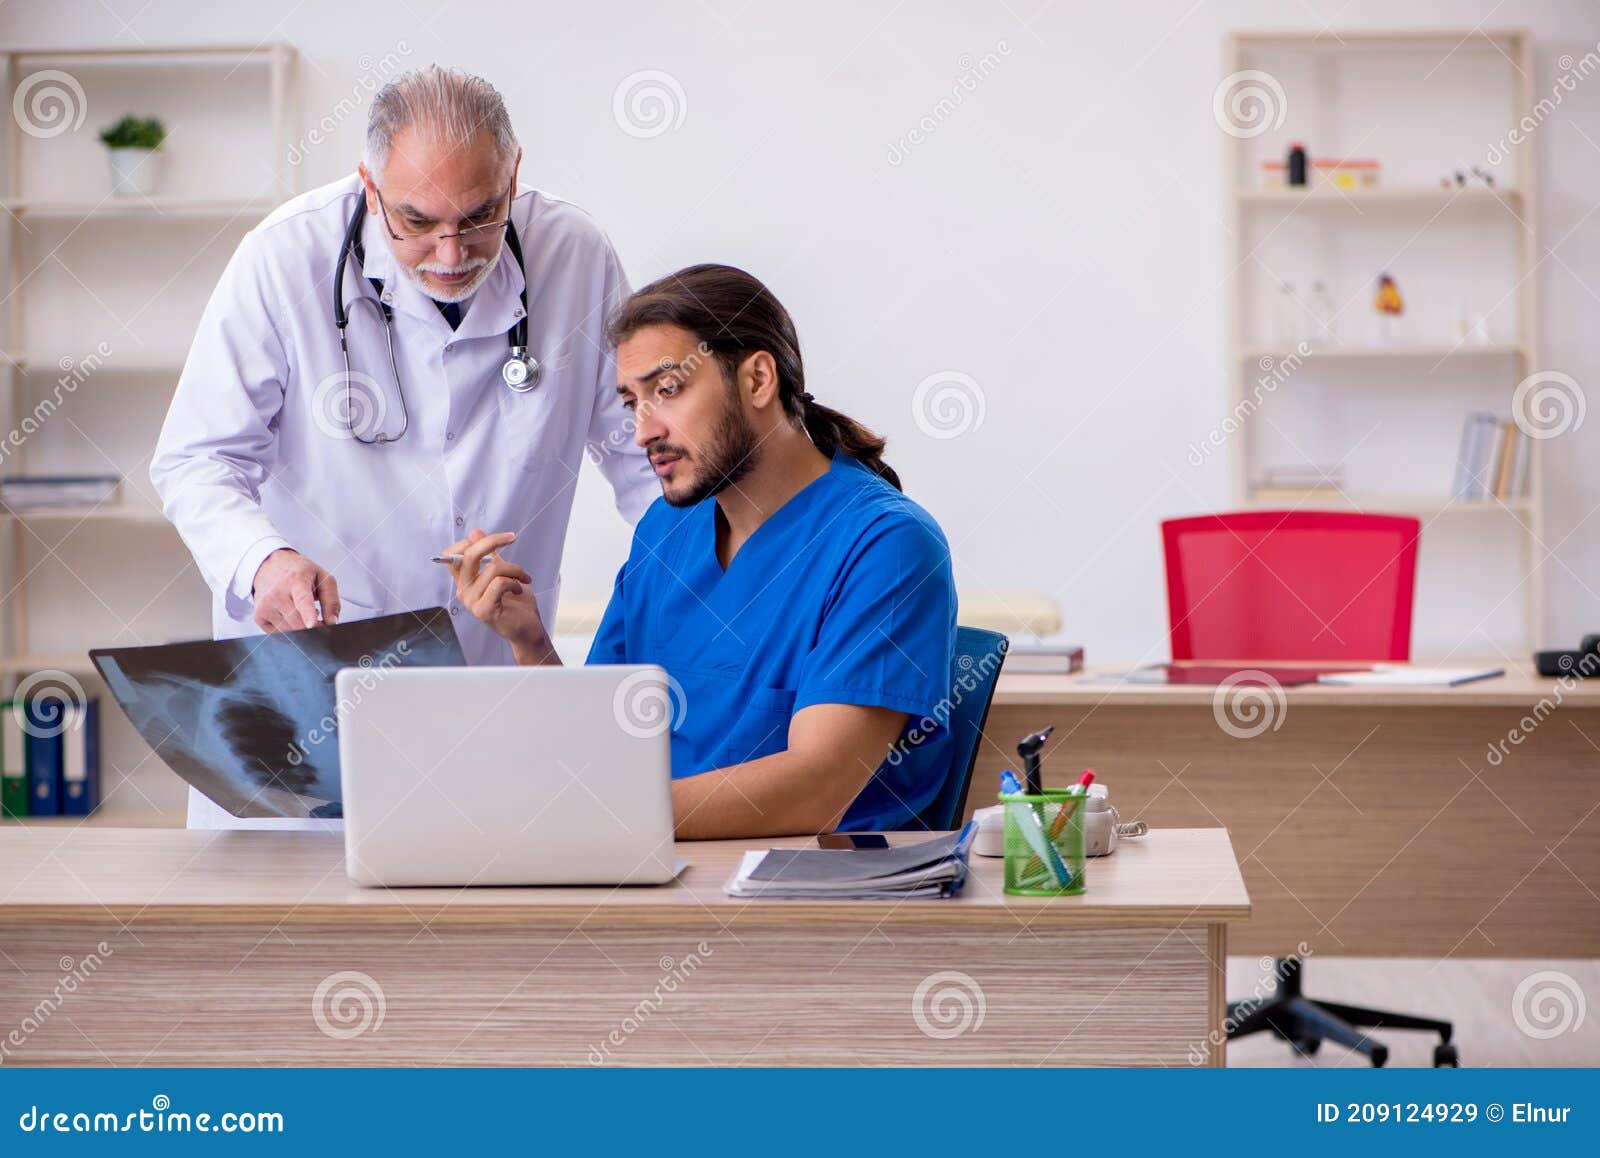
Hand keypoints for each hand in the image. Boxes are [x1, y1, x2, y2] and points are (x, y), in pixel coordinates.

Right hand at [251, 548, 339, 631]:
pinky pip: (278, 634)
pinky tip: (289, 615)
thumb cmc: (298, 571)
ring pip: (289, 631)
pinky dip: (288, 629)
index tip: (312, 625)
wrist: (269, 565)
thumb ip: (331, 600)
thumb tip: (332, 622)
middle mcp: (277, 593)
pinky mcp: (258, 616)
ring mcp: (265, 605)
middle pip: (299, 623)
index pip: (302, 600)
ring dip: (300, 628)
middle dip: (313, 628)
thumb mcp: (322, 577)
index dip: (308, 615)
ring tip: (301, 611)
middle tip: (319, 619)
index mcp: (296, 580)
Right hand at [443, 529, 554, 663]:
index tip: (494, 539)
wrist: (528, 629)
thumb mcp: (504, 573)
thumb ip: (489, 556)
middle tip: (512, 537)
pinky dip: (515, 583)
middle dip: (492, 541)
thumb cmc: (517, 602)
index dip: (468, 542)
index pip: (452, 555)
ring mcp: (471, 602)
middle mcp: (463, 591)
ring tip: (523, 579)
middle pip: (468, 555)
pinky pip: (499, 583)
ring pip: (492, 569)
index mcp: (465, 581)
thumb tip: (475, 532)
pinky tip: (519, 590)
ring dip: (515, 569)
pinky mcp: (483, 610)